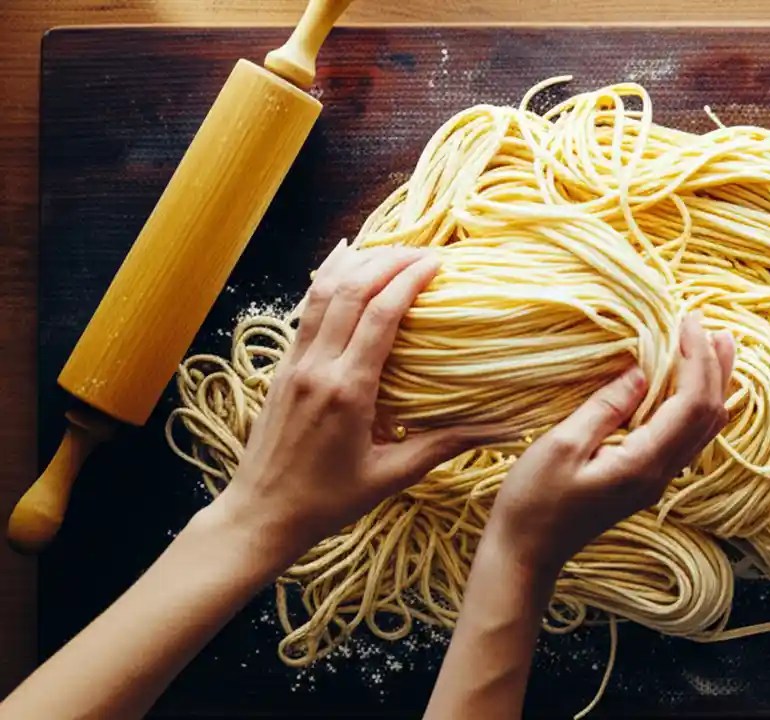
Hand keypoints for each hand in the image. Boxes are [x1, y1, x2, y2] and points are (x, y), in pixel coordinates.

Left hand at [210, 240, 492, 561]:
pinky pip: (305, 309)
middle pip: (350, 290)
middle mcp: (317, 367)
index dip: (409, 280)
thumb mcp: (392, 476)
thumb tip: (503, 430)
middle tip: (423, 250)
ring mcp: (294, 363)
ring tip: (390, 247)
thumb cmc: (330, 501)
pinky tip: (342, 259)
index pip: (379, 315)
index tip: (437, 263)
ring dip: (357, 263)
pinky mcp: (283, 367)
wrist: (262, 514)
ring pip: (321, 292)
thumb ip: (446, 444)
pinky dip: (326, 278)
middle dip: (388, 261)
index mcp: (347, 390)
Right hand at [486, 312, 734, 576]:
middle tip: (717, 328)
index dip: (698, 359)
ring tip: (714, 350)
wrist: (526, 553)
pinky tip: (686, 387)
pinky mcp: (644, 480)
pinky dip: (694, 404)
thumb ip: (606, 407)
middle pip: (709, 416)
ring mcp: (656, 480)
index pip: (692, 403)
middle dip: (717, 369)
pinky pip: (685, 437)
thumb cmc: (534, 501)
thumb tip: (642, 372)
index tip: (688, 321)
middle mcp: (661, 473)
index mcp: (645, 463)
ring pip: (703, 428)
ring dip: (711, 386)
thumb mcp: (563, 445)